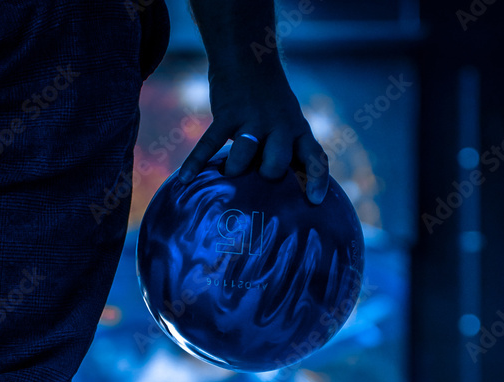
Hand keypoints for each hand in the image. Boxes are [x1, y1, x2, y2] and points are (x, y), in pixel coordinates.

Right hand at [178, 71, 329, 203]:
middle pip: (276, 164)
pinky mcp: (227, 115)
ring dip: (234, 169)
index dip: (317, 180)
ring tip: (228, 172)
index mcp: (297, 130)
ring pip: (244, 157)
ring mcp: (252, 120)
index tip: (314, 201)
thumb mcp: (289, 122)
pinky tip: (186, 178)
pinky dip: (196, 161)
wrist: (247, 58)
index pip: (315, 156)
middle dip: (265, 176)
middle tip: (256, 175)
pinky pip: (209, 143)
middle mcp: (279, 126)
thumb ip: (287, 153)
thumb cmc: (269, 103)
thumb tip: (277, 195)